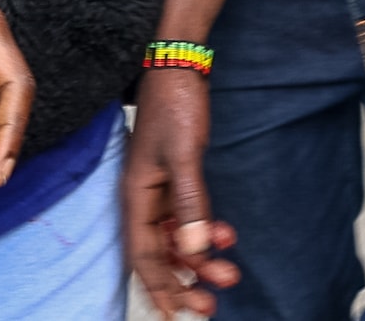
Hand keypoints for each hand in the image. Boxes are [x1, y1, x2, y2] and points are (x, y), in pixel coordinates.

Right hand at [126, 68, 238, 313]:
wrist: (179, 67)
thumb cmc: (176, 107)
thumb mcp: (184, 156)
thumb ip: (190, 204)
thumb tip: (195, 251)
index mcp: (136, 197)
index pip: (143, 256)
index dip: (160, 288)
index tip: (179, 314)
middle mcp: (143, 199)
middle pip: (159, 255)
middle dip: (183, 282)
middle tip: (211, 303)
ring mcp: (158, 190)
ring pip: (176, 239)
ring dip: (199, 259)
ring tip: (229, 274)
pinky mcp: (175, 179)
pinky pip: (186, 218)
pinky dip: (205, 231)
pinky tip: (226, 237)